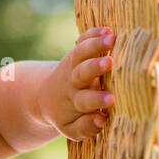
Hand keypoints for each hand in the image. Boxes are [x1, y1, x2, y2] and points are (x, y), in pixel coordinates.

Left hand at [37, 26, 115, 141]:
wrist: (45, 97)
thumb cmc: (67, 116)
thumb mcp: (71, 129)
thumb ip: (86, 128)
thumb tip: (101, 118)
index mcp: (74, 102)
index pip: (86, 101)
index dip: (97, 100)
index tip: (110, 99)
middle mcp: (73, 82)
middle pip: (82, 73)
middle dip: (94, 67)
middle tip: (108, 63)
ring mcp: (73, 65)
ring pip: (81, 53)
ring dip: (95, 45)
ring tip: (112, 38)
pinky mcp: (75, 53)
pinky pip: (81, 41)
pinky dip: (91, 34)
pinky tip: (107, 28)